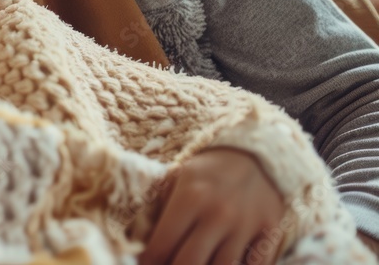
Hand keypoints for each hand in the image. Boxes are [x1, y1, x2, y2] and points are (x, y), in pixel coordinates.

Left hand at [139, 148, 284, 264]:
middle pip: (189, 263)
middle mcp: (219, 214)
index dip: (149, 261)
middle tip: (168, 264)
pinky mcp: (271, 233)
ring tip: (197, 260)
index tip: (146, 263)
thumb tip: (138, 242)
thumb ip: (158, 209)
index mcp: (190, 198)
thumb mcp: (177, 179)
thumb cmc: (207, 172)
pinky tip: (223, 260)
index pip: (161, 246)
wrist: (256, 155)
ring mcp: (247, 225)